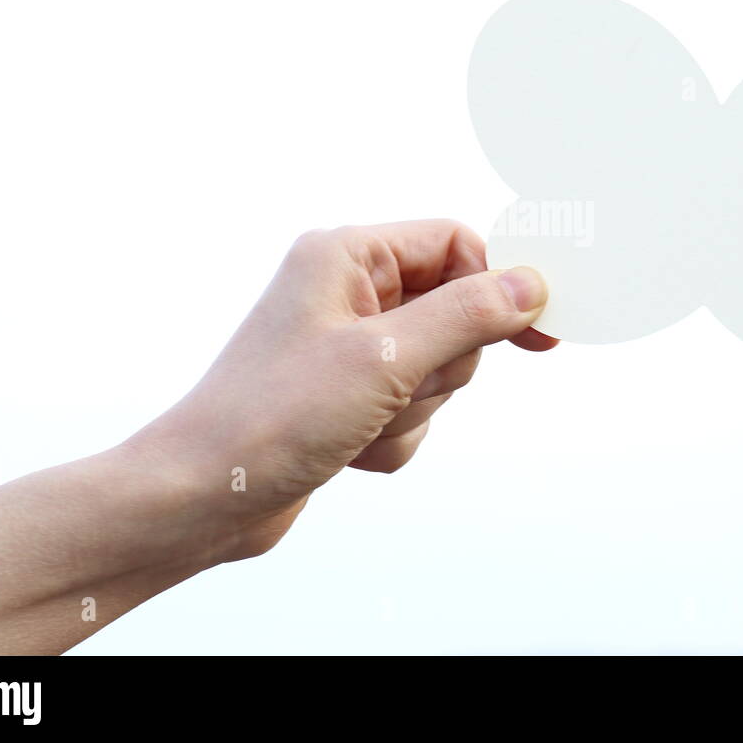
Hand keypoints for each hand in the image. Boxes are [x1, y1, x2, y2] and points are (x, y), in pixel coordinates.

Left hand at [127, 220, 555, 561]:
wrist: (201, 498)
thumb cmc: (272, 416)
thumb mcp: (386, 360)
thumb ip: (468, 316)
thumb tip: (530, 283)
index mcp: (347, 255)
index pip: (456, 244)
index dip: (499, 285)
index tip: (541, 331)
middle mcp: (347, 291)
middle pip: (455, 312)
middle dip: (441, 367)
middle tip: (399, 388)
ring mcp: (347, 346)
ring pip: (438, 369)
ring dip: (415, 411)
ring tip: (360, 426)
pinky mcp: (346, 396)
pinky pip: (411, 409)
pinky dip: (394, 438)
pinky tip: (349, 452)